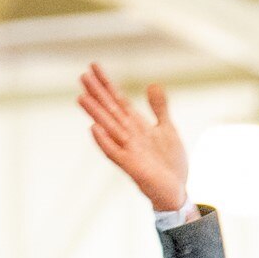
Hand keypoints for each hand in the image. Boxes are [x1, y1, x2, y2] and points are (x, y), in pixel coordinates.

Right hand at [77, 64, 190, 212]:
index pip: (118, 100)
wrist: (176, 191)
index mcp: (137, 125)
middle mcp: (129, 135)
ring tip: (81, 97)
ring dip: (96, 113)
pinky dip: (104, 141)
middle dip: (97, 94)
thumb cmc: (170, 163)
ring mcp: (128, 151)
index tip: (93, 66)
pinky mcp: (131, 167)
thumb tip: (152, 85)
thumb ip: (159, 108)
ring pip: (109, 128)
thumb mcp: (167, 129)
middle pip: (110, 111)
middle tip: (82, 76)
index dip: (107, 84)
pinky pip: (114, 153)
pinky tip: (94, 128)